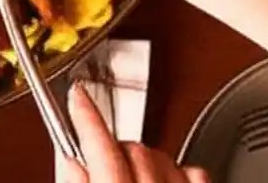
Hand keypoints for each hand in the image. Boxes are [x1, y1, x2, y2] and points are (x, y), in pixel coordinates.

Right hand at [62, 84, 209, 182]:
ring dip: (146, 159)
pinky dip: (181, 171)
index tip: (77, 93)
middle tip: (100, 160)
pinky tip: (167, 179)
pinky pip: (196, 173)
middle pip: (133, 146)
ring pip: (163, 154)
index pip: (99, 145)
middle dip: (116, 147)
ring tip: (132, 176)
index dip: (84, 114)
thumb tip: (71, 163)